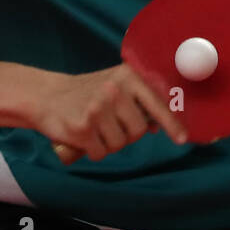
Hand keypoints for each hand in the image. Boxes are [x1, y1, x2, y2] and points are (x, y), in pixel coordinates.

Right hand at [34, 64, 187, 163]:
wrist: (47, 96)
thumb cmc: (87, 93)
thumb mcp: (115, 85)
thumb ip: (138, 100)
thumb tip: (159, 126)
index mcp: (127, 76)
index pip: (157, 103)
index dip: (172, 123)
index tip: (182, 138)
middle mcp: (114, 90)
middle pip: (138, 130)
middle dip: (126, 134)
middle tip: (109, 123)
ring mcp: (98, 109)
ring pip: (119, 144)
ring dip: (108, 143)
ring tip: (95, 127)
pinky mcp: (82, 128)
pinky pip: (101, 153)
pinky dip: (94, 150)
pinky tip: (84, 136)